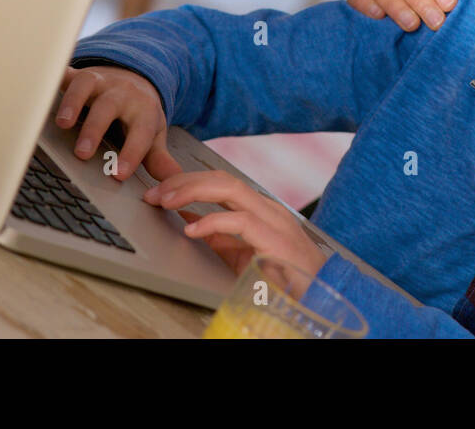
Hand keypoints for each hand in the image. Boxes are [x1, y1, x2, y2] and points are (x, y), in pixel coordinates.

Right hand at [54, 65, 180, 182]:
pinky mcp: (80, 74)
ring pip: (86, 85)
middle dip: (95, 129)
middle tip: (82, 154)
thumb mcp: (153, 132)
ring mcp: (101, 81)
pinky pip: (66, 72)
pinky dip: (54, 77)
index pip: (140, 132)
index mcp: (143, 110)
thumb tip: (173, 179)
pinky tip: (42, 85)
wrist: (135, 77)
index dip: (131, 153)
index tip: (119, 174)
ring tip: (62, 124)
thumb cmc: (139, 113)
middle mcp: (122, 93)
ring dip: (73, 102)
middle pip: (109, 107)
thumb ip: (158, 157)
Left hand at [142, 171, 327, 276]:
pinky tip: (192, 230)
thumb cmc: (283, 279)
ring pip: (230, 188)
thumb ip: (219, 236)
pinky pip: (241, 221)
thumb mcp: (241, 253)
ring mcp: (273, 220)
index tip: (160, 191)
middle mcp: (267, 207)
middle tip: (156, 193)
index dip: (188, 181)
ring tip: (167, 202)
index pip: (220, 181)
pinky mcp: (276, 239)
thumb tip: (188, 220)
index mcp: (259, 208)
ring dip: (192, 191)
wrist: (318, 297)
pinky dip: (212, 222)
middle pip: (221, 178)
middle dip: (184, 181)